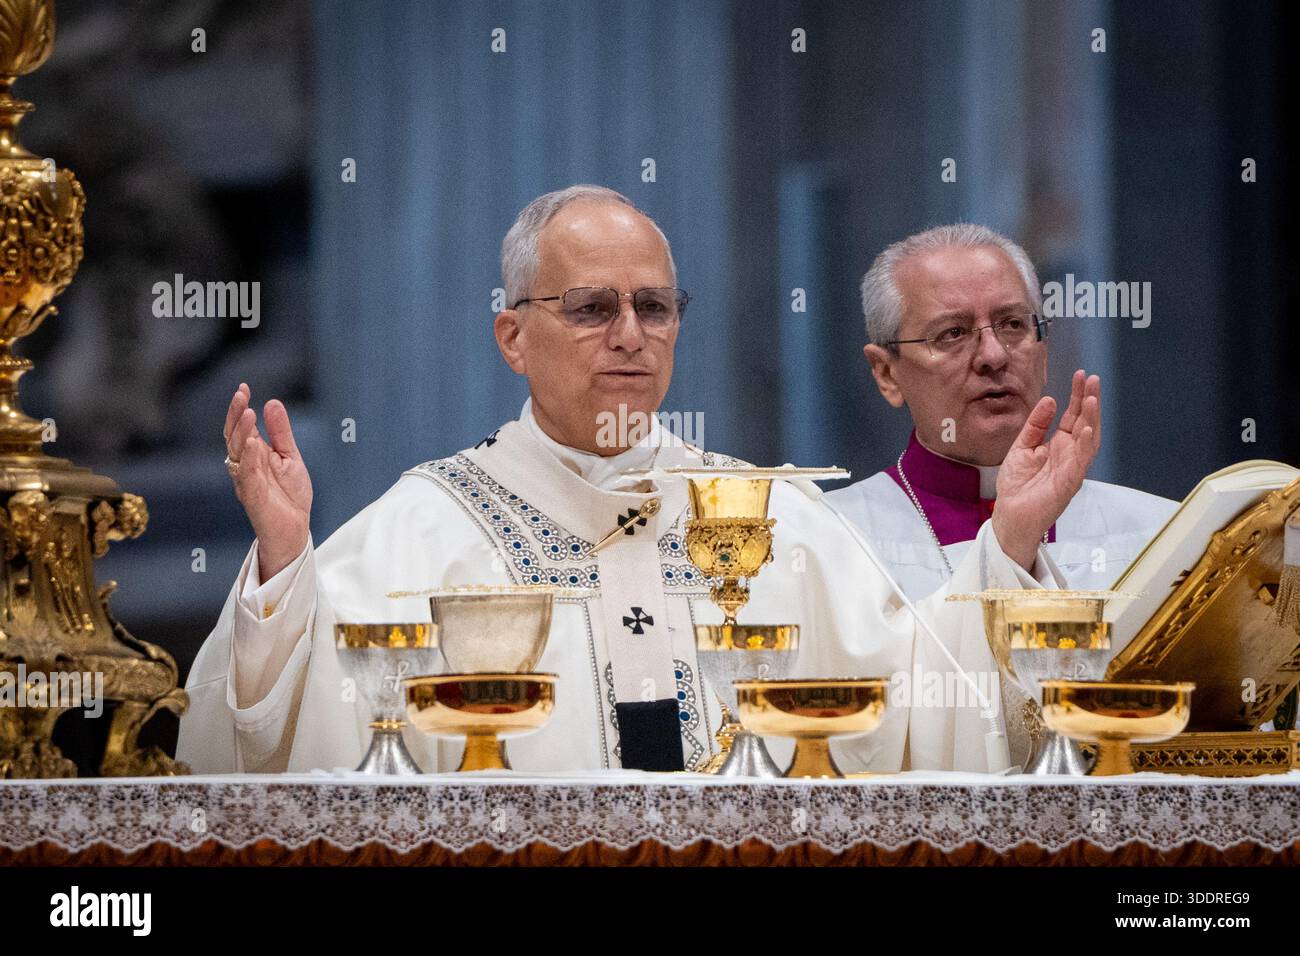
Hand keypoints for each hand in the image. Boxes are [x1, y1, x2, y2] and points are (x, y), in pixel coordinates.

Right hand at [223, 383, 312, 579]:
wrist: (295, 529)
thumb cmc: (289, 495)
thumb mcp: (290, 457)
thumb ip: (281, 432)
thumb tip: (272, 402)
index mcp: (253, 455)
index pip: (241, 427)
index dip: (239, 408)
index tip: (243, 387)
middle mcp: (245, 466)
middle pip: (234, 437)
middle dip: (236, 415)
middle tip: (242, 395)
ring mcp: (247, 481)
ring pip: (237, 453)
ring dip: (241, 432)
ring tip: (248, 412)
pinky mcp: (253, 497)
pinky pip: (247, 475)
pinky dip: (249, 459)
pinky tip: (253, 443)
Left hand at [992, 370, 1100, 568]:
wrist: (1009, 515)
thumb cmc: (1017, 485)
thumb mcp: (1022, 447)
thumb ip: (1035, 425)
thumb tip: (1050, 400)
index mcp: (1059, 446)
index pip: (1072, 416)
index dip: (1077, 396)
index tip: (1080, 374)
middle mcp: (1070, 455)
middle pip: (1084, 423)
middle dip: (1089, 401)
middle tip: (1092, 379)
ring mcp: (1072, 468)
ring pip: (1088, 439)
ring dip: (1092, 418)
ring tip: (1092, 398)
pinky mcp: (1069, 483)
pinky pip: (1081, 462)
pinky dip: (1086, 444)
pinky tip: (1088, 428)